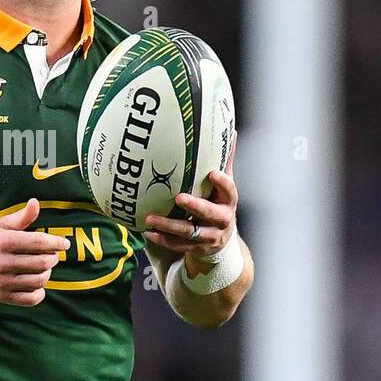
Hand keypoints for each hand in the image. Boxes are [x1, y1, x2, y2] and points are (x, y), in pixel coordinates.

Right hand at [0, 198, 68, 306]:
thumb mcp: (0, 226)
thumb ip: (21, 217)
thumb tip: (35, 203)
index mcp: (3, 242)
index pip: (38, 243)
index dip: (56, 242)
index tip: (64, 243)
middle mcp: (3, 262)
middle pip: (42, 263)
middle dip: (53, 258)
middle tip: (52, 255)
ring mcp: (2, 282)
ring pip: (39, 281)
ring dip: (47, 273)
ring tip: (44, 267)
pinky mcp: (3, 296)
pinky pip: (31, 299)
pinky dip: (39, 292)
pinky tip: (36, 283)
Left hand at [143, 132, 237, 268]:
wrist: (221, 242)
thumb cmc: (218, 204)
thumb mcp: (224, 186)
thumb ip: (225, 162)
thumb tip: (232, 132)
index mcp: (228, 202)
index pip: (230, 191)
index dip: (222, 183)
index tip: (211, 173)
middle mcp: (222, 220)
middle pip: (209, 214)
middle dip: (195, 206)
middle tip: (178, 197)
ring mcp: (209, 236)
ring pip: (189, 232)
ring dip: (169, 226)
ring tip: (150, 218)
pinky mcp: (196, 248)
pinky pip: (177, 245)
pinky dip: (162, 239)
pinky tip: (148, 232)